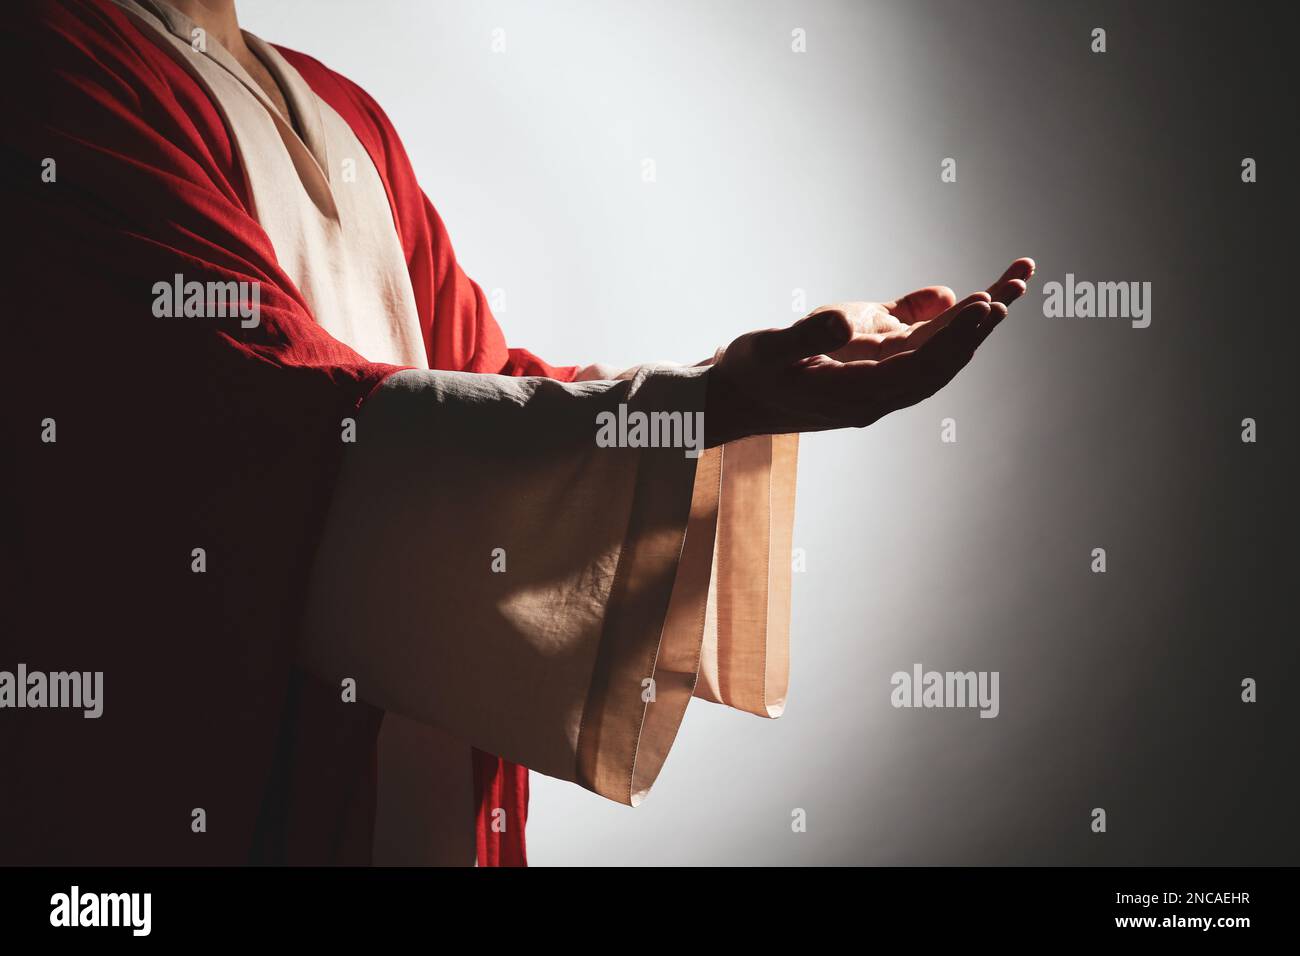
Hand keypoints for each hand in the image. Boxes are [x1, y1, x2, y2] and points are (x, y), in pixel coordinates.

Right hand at [704, 258, 1034, 445]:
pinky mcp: (872, 365)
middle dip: (981, 325)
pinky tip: (960, 298)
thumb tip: (846, 325)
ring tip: (1013, 284)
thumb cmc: (748, 375)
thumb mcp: (767, 351)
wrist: (735, 398)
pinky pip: (917, 344)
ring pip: (937, 353)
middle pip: (943, 361)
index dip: (956, 340)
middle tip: (1017, 285)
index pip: (920, 369)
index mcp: (857, 395)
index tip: (985, 307)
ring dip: (974, 322)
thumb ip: (806, 336)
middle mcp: (878, 392)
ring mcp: (878, 380)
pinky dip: (944, 321)